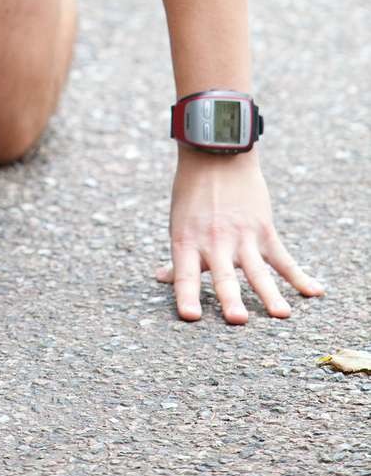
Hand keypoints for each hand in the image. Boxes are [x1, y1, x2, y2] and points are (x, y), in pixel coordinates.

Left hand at [156, 146, 323, 323]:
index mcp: (187, 241)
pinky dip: (299, 276)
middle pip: (223, 276)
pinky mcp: (263, 230)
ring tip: (281, 314)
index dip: (186, 295)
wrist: (217, 155)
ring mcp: (241, 236)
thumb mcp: (179, 222)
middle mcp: (214, 241)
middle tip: (237, 320)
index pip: (185, 274)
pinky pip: (283, 258)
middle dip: (230, 298)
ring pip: (257, 271)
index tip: (190, 317)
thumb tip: (161, 278)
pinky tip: (314, 291)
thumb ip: (178, 256)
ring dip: (269, 293)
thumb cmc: (192, 192)